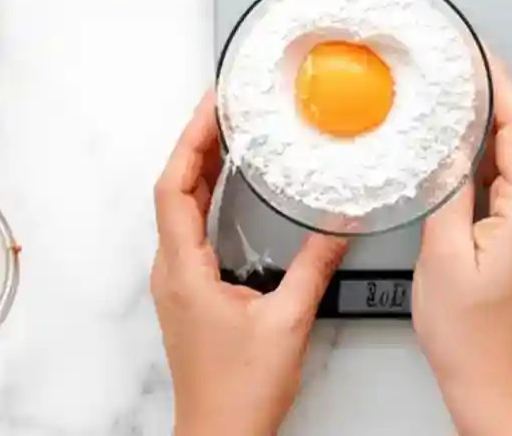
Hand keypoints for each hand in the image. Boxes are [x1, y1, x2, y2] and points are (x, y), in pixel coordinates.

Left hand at [152, 91, 348, 435]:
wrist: (220, 435)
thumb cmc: (240, 391)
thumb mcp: (288, 321)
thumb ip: (314, 267)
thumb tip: (339, 226)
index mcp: (184, 271)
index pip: (174, 188)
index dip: (190, 141)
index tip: (210, 108)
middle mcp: (171, 271)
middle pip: (174, 191)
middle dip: (198, 144)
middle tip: (224, 108)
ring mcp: (177, 282)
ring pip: (180, 210)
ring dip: (201, 169)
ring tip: (228, 134)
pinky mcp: (189, 292)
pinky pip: (190, 230)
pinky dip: (207, 198)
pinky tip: (229, 189)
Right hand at [413, 58, 511, 435]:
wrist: (491, 380)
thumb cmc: (467, 332)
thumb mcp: (441, 254)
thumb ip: (448, 191)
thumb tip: (448, 146)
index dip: (500, 86)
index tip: (480, 56)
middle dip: (491, 102)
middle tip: (456, 73)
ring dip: (487, 135)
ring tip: (451, 107)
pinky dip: (488, 165)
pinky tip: (459, 158)